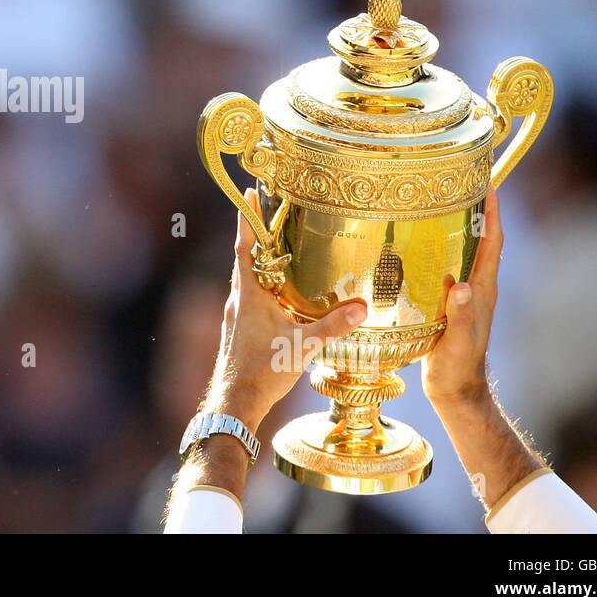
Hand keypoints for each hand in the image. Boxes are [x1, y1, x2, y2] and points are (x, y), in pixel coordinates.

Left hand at [205, 188, 367, 428]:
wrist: (235, 402)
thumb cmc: (262, 372)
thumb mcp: (302, 347)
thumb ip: (332, 326)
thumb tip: (362, 307)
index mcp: (247, 296)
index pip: (245, 247)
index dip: (247, 220)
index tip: (249, 195)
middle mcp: (236, 300)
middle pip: (245, 259)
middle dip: (257, 235)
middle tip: (271, 213)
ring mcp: (235, 315)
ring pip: (247, 279)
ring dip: (260, 262)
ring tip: (279, 248)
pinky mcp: (238, 329)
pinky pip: (249, 296)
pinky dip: (262, 285)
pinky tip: (279, 293)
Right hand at [421, 186, 501, 409]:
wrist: (453, 389)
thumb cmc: (456, 368)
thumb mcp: (457, 343)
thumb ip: (461, 316)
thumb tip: (461, 287)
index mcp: (482, 290)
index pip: (492, 243)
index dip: (493, 213)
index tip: (489, 183)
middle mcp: (475, 286)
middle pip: (479, 239)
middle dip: (473, 209)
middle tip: (458, 181)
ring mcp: (462, 294)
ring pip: (461, 251)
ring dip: (454, 226)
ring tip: (435, 202)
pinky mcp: (446, 302)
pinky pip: (444, 265)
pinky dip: (436, 248)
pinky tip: (415, 242)